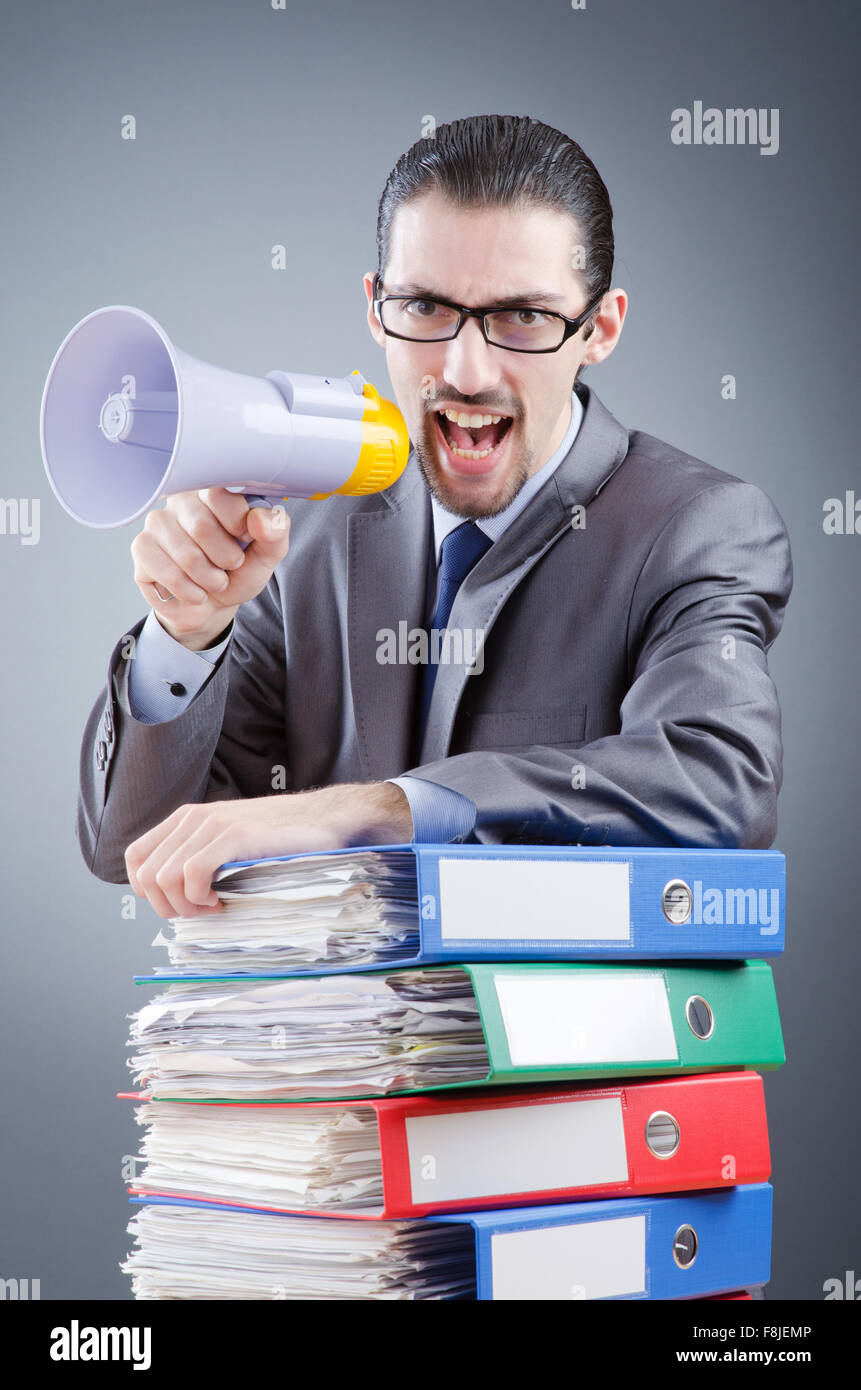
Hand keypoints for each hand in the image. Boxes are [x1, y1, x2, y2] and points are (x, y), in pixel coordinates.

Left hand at [124, 783, 413, 918]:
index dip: (150, 891)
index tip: (180, 902)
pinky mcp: (233, 836)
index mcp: (187, 820)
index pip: (136, 859)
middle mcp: (193, 819)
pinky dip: (199, 898)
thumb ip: (200, 858)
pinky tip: (222, 900)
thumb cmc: (282, 840)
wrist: (325, 821)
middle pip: (147, 876)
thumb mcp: (230, 844)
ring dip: (185, 904)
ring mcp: (212, 825)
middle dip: (168, 905)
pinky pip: (190, 874)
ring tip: (213, 906)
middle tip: (201, 910)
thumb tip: (173, 896)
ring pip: (163, 878)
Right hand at [130, 487, 290, 650]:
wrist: (211, 604)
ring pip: (186, 555)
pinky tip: (195, 592)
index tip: (244, 539)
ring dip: (210, 579)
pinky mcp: (142, 548)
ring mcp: (157, 523)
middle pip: (201, 526)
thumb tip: (262, 517)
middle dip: (226, 558)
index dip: (238, 525)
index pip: (219, 494)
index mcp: (213, 493)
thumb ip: (275, 533)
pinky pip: (168, 573)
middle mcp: (181, 501)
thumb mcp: (265, 555)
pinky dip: (190, 591)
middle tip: (231, 566)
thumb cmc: (236, 572)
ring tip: (215, 581)